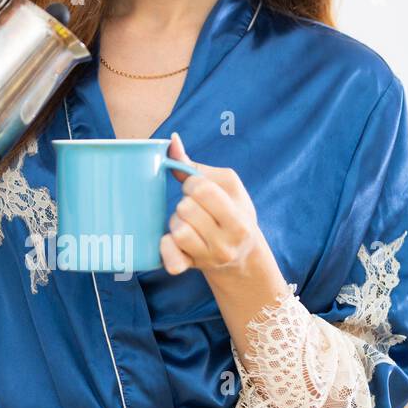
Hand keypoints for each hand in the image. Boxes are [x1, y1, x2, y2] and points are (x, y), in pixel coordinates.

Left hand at [160, 132, 264, 277]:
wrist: (241, 256)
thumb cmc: (230, 212)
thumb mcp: (224, 186)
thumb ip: (193, 165)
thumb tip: (171, 139)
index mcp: (239, 219)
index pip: (202, 190)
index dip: (194, 185)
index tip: (198, 190)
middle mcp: (227, 243)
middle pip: (186, 209)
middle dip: (185, 204)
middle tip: (194, 210)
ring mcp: (208, 259)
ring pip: (177, 231)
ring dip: (176, 223)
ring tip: (188, 225)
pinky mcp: (190, 268)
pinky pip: (170, 260)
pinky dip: (166, 249)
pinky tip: (172, 243)